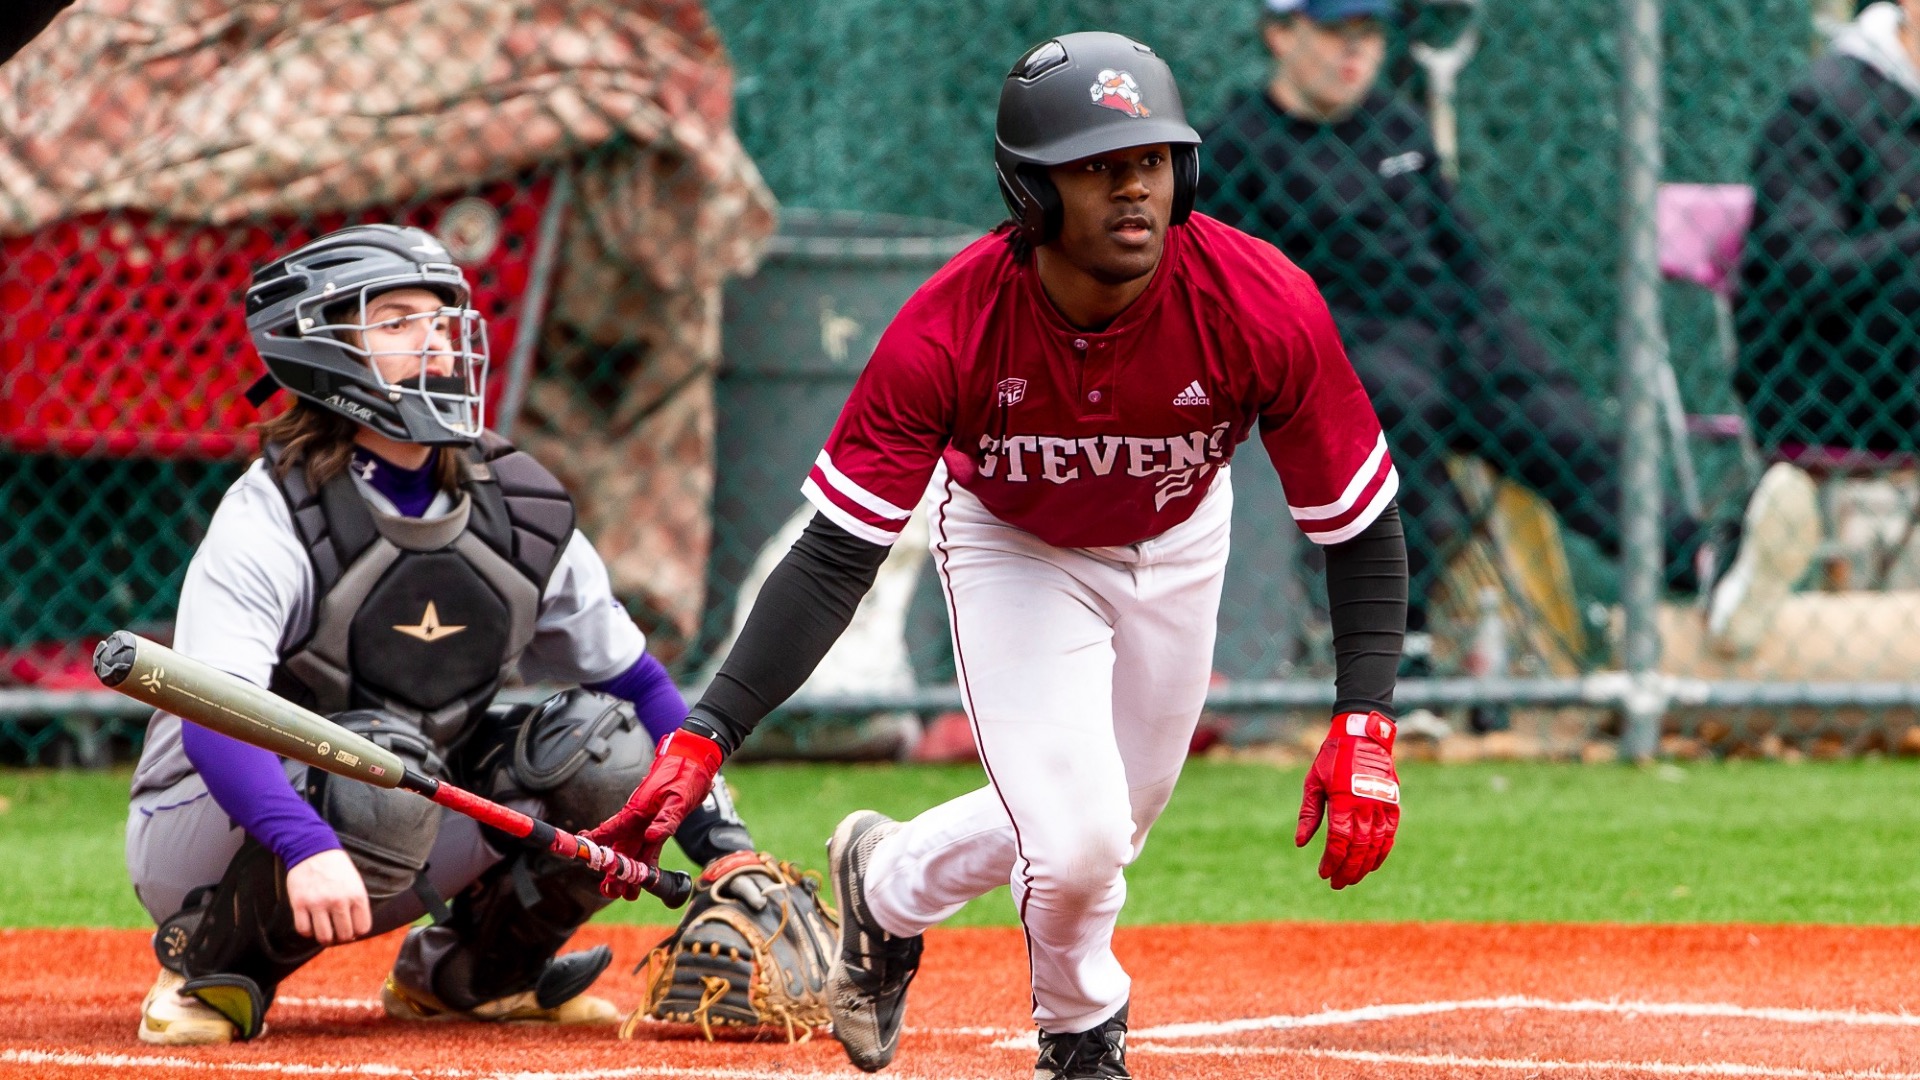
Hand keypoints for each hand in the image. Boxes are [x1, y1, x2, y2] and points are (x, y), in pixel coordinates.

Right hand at [286, 848, 370, 944]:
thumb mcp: (355, 882)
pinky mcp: (299, 904)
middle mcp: (338, 901)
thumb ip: (357, 904)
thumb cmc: (336, 867)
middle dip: (341, 937)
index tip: (352, 929)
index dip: (357, 932)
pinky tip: (311, 925)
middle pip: (344, 935)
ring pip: (324, 937)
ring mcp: (318, 903)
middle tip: (337, 932)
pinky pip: (304, 930)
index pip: (362, 928)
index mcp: (356, 895)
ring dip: (325, 939)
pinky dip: (308, 932)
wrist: (312, 849)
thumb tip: (356, 930)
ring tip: (325, 933)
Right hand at [582, 728, 722, 899]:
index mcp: (637, 810)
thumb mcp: (678, 797)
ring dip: (628, 872)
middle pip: (620, 848)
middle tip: (608, 892)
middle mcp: (638, 818)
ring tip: (624, 894)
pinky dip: (646, 864)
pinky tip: (644, 879)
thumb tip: (651, 836)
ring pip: (632, 851)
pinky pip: (649, 848)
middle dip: (613, 870)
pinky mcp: (659, 825)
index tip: (582, 854)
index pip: (611, 829)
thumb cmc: (685, 774)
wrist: (695, 760)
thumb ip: (666, 818)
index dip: (596, 842)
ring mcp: (647, 822)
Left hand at [1295, 712, 1399, 889]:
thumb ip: (1309, 814)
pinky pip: (1389, 835)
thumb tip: (1301, 843)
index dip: (1332, 861)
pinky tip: (1373, 865)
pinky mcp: (1392, 804)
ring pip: (1375, 845)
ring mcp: (1382, 805)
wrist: (1363, 734)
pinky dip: (1382, 852)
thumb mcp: (1314, 782)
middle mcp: (1366, 806)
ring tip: (1352, 878)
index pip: (1339, 841)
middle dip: (1347, 870)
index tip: (1323, 873)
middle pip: (1358, 849)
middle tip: (1337, 883)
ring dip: (1364, 866)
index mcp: (1344, 800)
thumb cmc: (1333, 757)